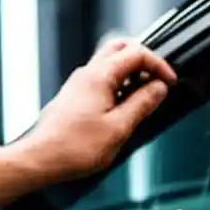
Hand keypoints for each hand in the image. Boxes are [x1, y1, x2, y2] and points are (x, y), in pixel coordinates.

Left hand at [17, 38, 176, 181]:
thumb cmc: (74, 148)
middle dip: (143, 61)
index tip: (169, 83)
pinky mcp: (75, 96)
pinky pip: (101, 79)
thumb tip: (159, 88)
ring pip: (110, 63)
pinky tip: (124, 108)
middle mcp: (87, 73)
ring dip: (131, 74)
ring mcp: (79, 83)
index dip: (159, 65)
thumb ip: (142, 103)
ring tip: (143, 98)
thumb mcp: (119, 128)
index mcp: (100, 76)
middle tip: (157, 81)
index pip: (137, 53)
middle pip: (121, 49)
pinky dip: (118, 85)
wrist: (40, 159)